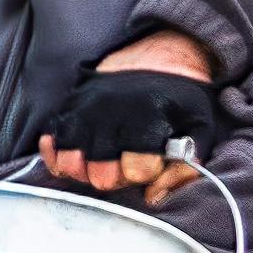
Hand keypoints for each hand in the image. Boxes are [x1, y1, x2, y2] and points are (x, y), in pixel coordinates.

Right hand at [35, 31, 221, 205]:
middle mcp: (113, 113)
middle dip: (118, 178)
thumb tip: (154, 197)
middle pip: (102, 175)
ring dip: (88, 171)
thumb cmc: (181, 99)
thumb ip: (187, 166)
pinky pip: (51, 141)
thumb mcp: (201, 127)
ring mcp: (87, 108)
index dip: (145, 174)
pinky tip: (74, 158)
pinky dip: (56, 155)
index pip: (137, 171)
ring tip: (104, 163)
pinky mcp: (70, 105)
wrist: (160, 55)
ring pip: (72, 163)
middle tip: (128, 164)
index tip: (151, 162)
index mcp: (149, 118)